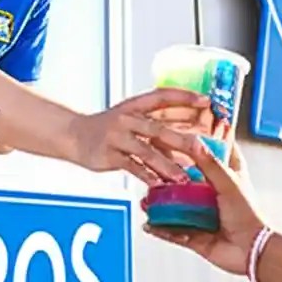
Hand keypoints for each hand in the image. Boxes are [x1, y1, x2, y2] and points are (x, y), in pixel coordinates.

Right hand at [67, 88, 208, 183]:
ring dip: (167, 165)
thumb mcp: (133, 119)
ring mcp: (117, 137)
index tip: (206, 100)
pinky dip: (147, 177)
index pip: (163, 96)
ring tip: (184, 178)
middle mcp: (127, 118)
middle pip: (158, 128)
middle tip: (203, 149)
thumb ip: (159, 125)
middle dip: (182, 139)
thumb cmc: (111, 128)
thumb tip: (192, 133)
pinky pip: (132, 167)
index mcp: (136, 105)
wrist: (75, 135)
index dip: (184, 97)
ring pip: (146, 151)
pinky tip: (159, 185)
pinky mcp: (109, 155)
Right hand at [144, 140, 266, 275]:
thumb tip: (194, 142)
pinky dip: (160, 228)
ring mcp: (201, 213)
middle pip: (187, 177)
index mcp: (227, 175)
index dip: (201, 140)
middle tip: (152, 165)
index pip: (214, 150)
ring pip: (176, 204)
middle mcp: (212, 192)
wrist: (251, 250)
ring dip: (160, 202)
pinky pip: (172, 230)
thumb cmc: (249, 215)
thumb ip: (210, 164)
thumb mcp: (229, 183)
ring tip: (145, 198)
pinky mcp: (194, 234)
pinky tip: (149, 224)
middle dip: (169, 174)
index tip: (183, 130)